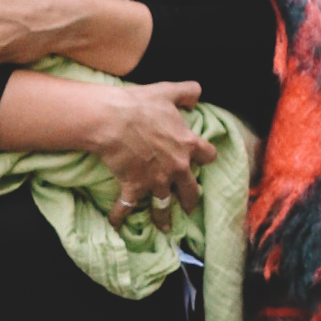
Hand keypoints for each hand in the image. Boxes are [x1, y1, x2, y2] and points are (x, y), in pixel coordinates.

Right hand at [89, 81, 215, 231]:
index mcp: (187, 144)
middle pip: (191, 189)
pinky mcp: (134, 187)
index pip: (208, 155)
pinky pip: (126, 208)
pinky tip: (115, 225)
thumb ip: (186, 92)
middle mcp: (176, 167)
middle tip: (189, 204)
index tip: (203, 159)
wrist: (112, 120)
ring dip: (164, 219)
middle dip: (191, 198)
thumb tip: (198, 94)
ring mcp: (155, 180)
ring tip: (165, 229)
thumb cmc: (140, 104)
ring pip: (164, 206)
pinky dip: (119, 218)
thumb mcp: (167, 91)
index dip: (206, 157)